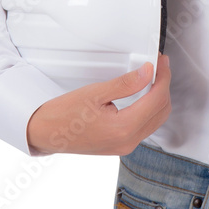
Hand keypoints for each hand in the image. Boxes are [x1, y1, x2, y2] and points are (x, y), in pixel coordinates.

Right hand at [26, 52, 171, 155]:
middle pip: (161, 110)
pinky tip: (144, 94)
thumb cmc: (63, 115)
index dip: (163, 77)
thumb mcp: (94, 93)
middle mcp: (128, 141)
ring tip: (153, 77)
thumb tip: (147, 72)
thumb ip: (125, 84)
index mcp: (123, 129)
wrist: (44, 134)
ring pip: (156, 119)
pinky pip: (146, 126)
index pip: (156, 99)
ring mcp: (125, 146)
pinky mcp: (121, 145)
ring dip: (158, 97)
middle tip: (159, 66)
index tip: (161, 62)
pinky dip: (150, 108)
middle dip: (163, 86)